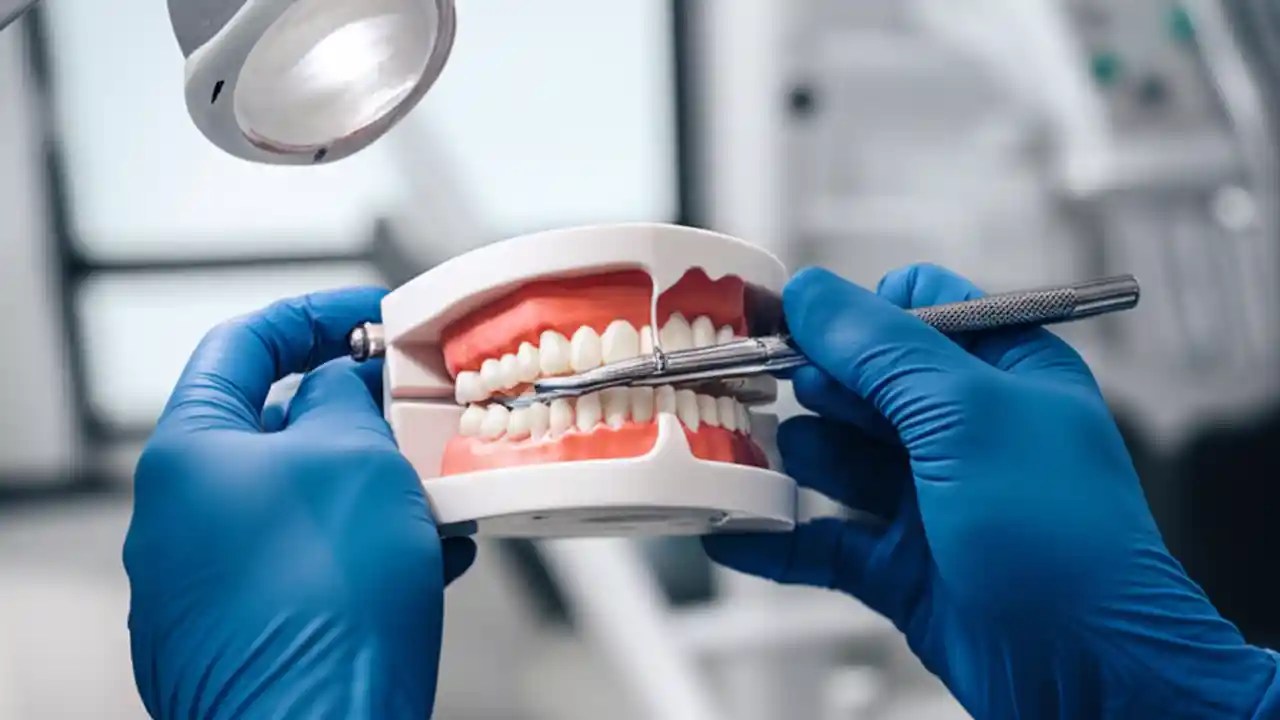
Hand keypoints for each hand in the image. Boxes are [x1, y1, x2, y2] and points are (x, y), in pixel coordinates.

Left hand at [125, 288, 475, 719]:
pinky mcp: (244, 633)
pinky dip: (367, 548)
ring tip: (440, 494)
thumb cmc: (327, 603)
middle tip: (419, 412)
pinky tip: (429, 555)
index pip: (242, 346)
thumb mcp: (356, 460)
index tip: (370, 319)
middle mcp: (181, 518)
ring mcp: (207, 583)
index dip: (314, 318)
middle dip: (362, 418)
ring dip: (376, 489)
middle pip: (277, 430)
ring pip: (304, 503)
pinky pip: (310, 564)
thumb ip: (347, 401)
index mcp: (189, 456)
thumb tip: (343, 386)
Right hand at [705, 266, 1278, 718]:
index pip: (918, 311)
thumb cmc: (1066, 543)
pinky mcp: (905, 567)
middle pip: (863, 384)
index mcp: (1004, 374)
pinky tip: (736, 535)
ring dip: (791, 460)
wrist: (1093, 677)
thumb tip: (812, 294)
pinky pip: (826, 543)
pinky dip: (780, 540)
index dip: (856, 313)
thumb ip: (882, 349)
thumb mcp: (968, 417)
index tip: (793, 322)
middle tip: (758, 387)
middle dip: (811, 387)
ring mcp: (933, 500)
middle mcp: (967, 432)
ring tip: (750, 461)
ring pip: (837, 462)